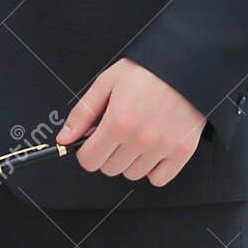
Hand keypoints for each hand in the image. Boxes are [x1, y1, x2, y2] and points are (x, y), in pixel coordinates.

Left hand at [56, 58, 205, 185]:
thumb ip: (82, 114)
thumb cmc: (145, 72)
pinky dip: (152, 169)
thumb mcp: (105, 84)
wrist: (184, 67)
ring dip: (128, 161)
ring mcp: (163, 148)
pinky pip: (159, 179)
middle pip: (109, 169)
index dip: (85, 152)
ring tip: (134, 137)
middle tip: (114, 134)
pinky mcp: (182, 152)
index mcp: (118, 122)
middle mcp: (141, 139)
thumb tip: (64, 139)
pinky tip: (150, 150)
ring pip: (132, 174)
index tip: (90, 142)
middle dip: (105, 154)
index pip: (89, 160)